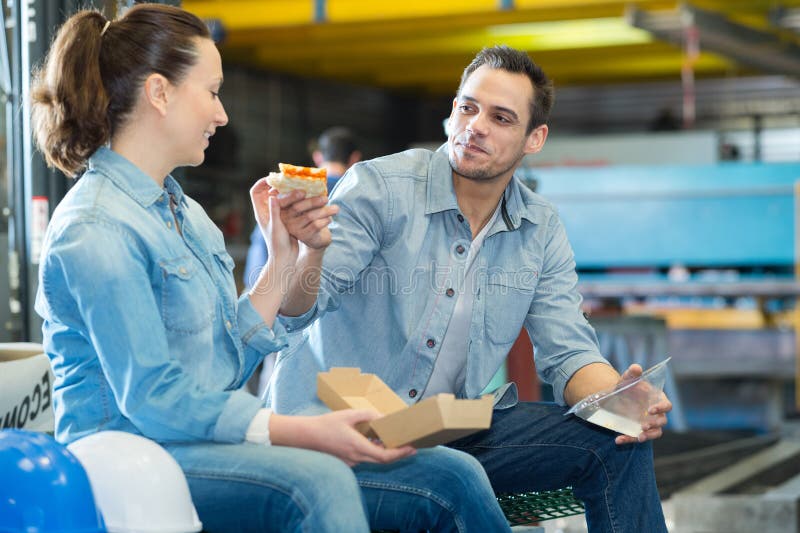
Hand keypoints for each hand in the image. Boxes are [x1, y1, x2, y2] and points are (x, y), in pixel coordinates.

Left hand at [250, 179, 297, 270]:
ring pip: (282, 197)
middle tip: (292, 181)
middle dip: (281, 185)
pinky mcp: (287, 218)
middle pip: (270, 192)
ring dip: (291, 192)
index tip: (273, 178)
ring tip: (303, 189)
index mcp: (261, 212)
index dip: (262, 182)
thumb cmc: (278, 245)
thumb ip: (274, 211)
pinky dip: (297, 200)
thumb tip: (272, 196)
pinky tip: (307, 197)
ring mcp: (278, 214)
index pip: (256, 192)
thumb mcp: (276, 227)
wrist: (285, 258)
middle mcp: (268, 211)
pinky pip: (291, 204)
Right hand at [270, 409, 415, 466]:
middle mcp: (356, 457)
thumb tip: (383, 417)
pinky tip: (377, 441)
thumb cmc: (326, 424)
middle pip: (382, 459)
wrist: (306, 436)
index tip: (412, 448)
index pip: (384, 456)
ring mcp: (351, 461)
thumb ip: (367, 415)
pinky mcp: (347, 460)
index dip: (400, 454)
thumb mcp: (348, 415)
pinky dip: (374, 450)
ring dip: (385, 451)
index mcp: (357, 446)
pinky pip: (365, 457)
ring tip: (396, 441)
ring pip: (373, 458)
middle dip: (398, 453)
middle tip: (411, 446)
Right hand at [277, 190, 338, 249]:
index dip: (292, 196)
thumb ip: (306, 196)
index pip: (283, 201)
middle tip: (326, 199)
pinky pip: (315, 226)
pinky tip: (329, 219)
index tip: (303, 192)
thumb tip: (318, 185)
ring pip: (309, 216)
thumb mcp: (306, 204)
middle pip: (297, 208)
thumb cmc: (310, 214)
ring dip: (324, 211)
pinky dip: (324, 220)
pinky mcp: (304, 236)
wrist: (315, 236)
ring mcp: (294, 229)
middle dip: (313, 202)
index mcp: (283, 207)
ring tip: (336, 209)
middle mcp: (285, 219)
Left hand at [614, 364, 671, 445]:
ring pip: (655, 433)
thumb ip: (632, 374)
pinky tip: (618, 440)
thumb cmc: (626, 386)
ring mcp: (649, 423)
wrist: (615, 396)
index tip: (650, 410)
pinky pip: (636, 437)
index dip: (661, 408)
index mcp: (658, 399)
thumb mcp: (627, 379)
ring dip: (648, 436)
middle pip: (662, 421)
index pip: (667, 405)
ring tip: (639, 437)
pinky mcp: (639, 431)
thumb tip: (636, 368)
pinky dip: (628, 439)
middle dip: (655, 424)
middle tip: (644, 426)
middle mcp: (657, 413)